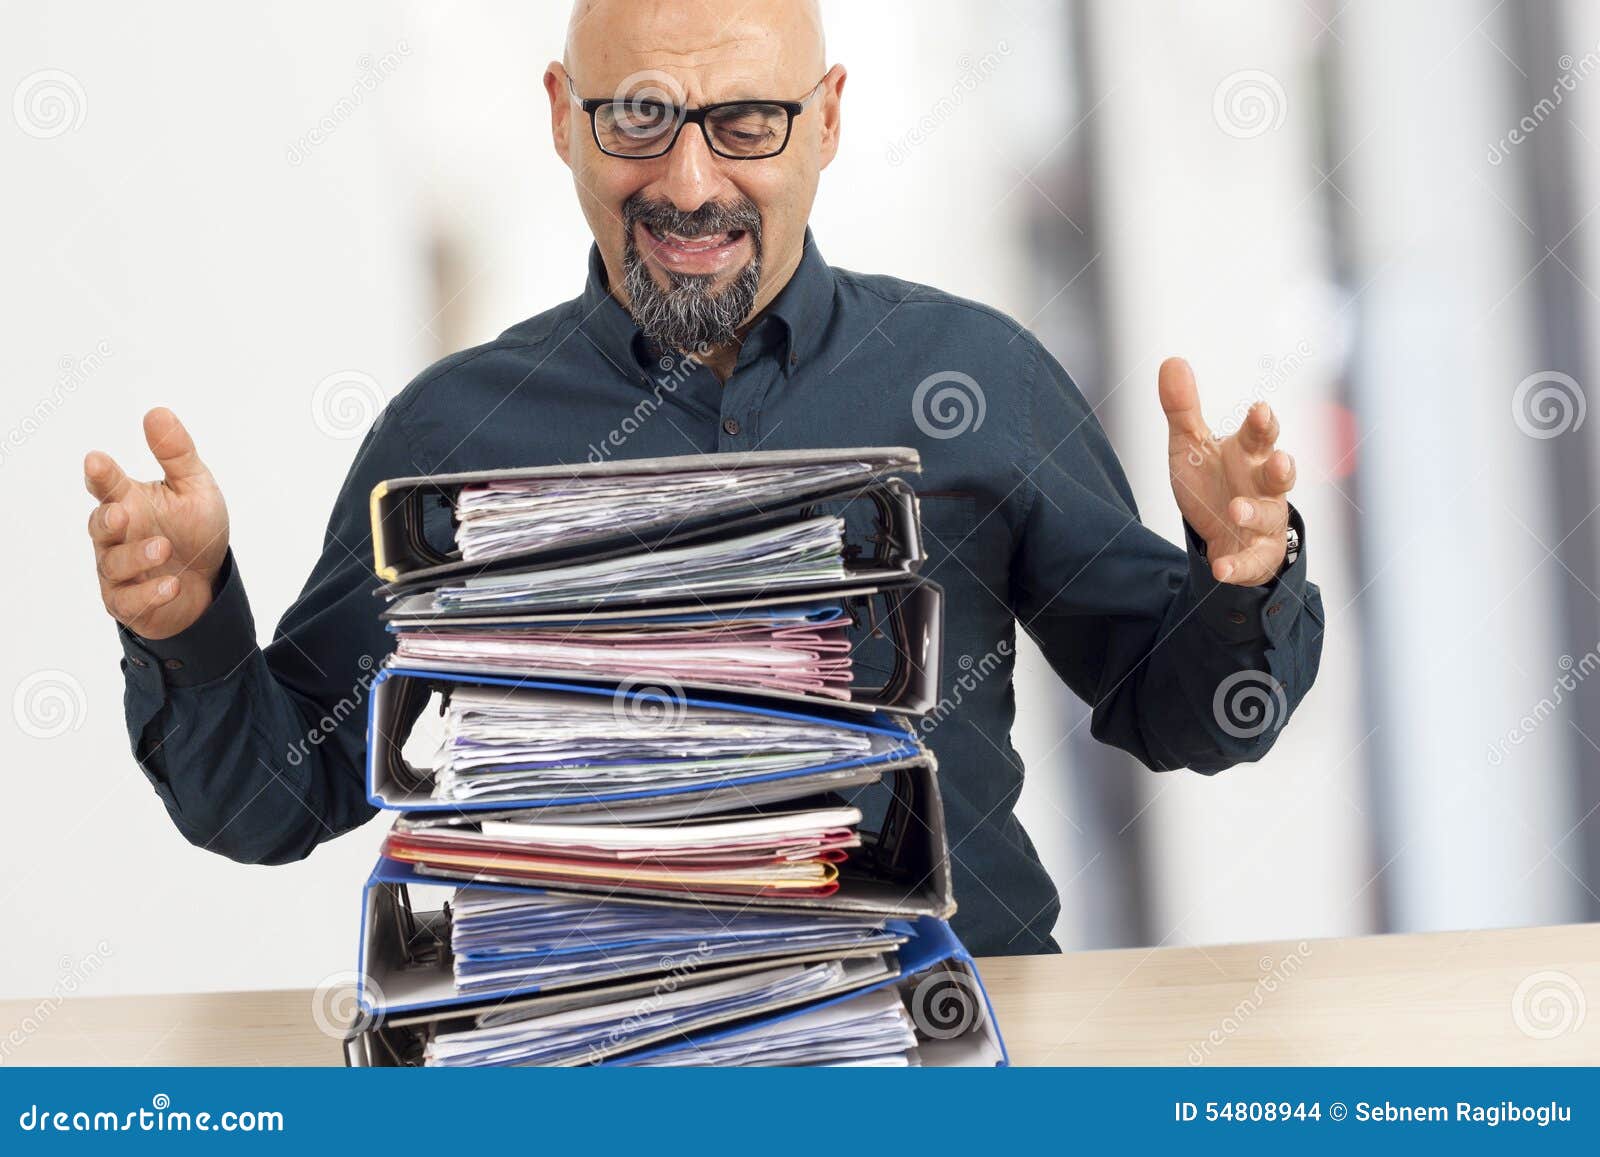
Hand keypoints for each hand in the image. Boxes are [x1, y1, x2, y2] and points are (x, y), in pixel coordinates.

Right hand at [85, 408, 229, 638]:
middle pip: (100, 525)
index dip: (101, 474)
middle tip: (123, 513)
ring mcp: (118, 570)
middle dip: (108, 520)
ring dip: (138, 556)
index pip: (106, 484)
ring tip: (165, 548)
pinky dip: (150, 593)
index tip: (97, 461)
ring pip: (115, 564)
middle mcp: (117, 535)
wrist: (209, 581)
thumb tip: (157, 412)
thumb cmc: (194, 529)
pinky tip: (172, 585)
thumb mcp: (194, 488)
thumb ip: (176, 454)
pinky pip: (130, 600)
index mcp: (128, 501)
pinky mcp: (127, 602)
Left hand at [1159, 356, 1295, 585]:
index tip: (1259, 409)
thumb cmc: (1212, 481)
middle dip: (1280, 466)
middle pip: (1280, 473)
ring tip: (1236, 510)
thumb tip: (1171, 360)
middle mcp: (1263, 486)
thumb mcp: (1190, 446)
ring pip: (1270, 515)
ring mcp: (1264, 520)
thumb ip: (1182, 409)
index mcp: (1249, 454)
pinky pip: (1251, 561)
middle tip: (1278, 459)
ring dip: (1254, 513)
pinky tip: (1221, 568)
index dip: (1263, 423)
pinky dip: (1237, 565)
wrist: (1220, 531)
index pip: (1262, 434)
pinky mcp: (1256, 554)